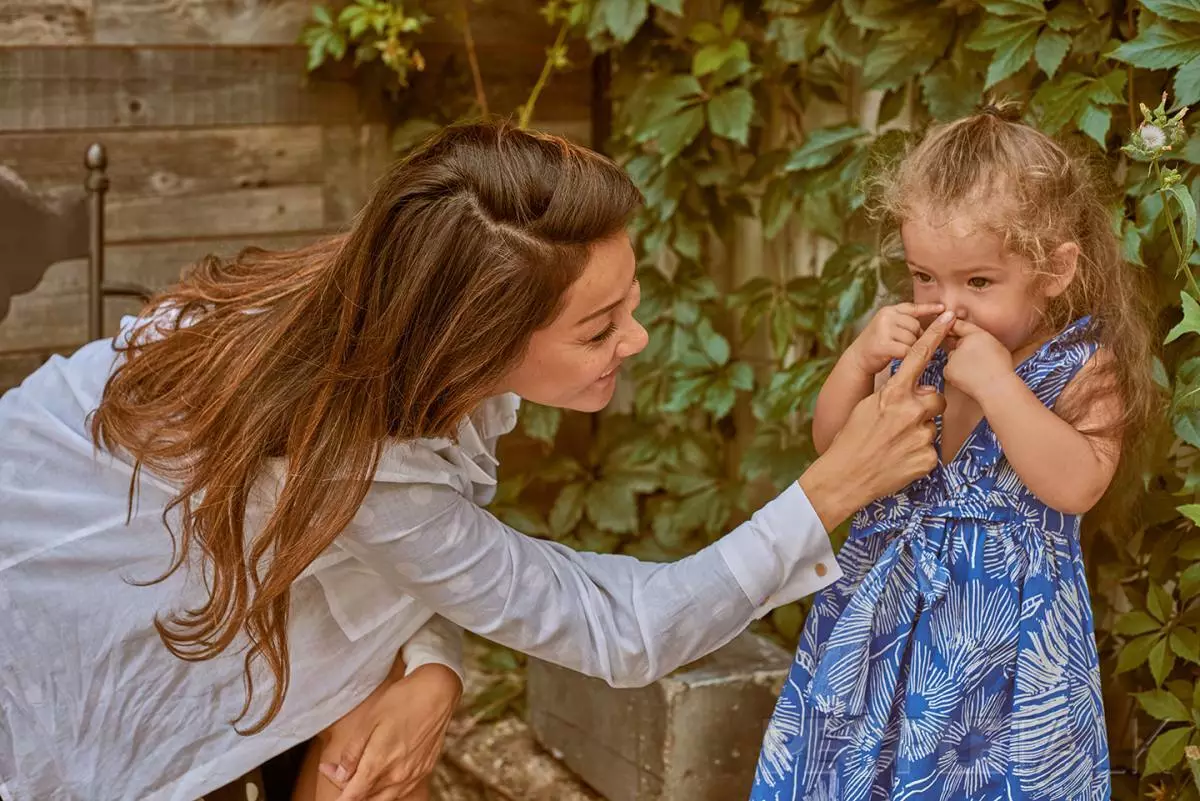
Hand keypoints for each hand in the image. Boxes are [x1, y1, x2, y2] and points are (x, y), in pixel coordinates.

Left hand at [321, 664, 462, 800]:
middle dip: (349, 788)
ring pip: (384, 798)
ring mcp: (413, 775)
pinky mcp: (424, 770)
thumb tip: (341, 775)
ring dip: (368, 790)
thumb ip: (353, 752)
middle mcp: (398, 776)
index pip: (352, 796)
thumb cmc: (402, 700)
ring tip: (359, 770)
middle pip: (366, 798)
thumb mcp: (369, 720)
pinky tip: (382, 771)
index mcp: (380, 763)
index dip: (337, 790)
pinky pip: (401, 790)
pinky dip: (386, 787)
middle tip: (339, 768)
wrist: (437, 691)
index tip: (328, 771)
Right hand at [800, 310, 953, 530]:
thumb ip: (893, 395)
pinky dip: (918, 455)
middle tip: (903, 424)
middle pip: (935, 399)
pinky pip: (930, 450)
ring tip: (896, 446)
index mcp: (892, 393)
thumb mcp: (867, 408)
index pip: (918, 357)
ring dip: (918, 434)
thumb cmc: (851, 439)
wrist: (845, 477)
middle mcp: (910, 410)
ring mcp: (921, 435)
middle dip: (925, 408)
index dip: (934, 336)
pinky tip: (900, 461)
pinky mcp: (928, 458)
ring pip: (932, 426)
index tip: (948, 318)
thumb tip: (912, 390)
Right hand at [846, 303, 945, 375]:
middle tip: (907, 346)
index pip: (912, 308)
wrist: (857, 359)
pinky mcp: (882, 344)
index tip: (943, 308)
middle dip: (916, 337)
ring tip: (900, 352)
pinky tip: (900, 358)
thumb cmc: (878, 344)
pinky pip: (906, 350)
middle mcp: (886, 317)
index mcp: (888, 311)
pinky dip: (907, 356)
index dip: (928, 308)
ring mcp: (883, 330)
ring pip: (912, 339)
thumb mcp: (889, 327)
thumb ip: (905, 323)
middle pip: (916, 326)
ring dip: (911, 348)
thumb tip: (933, 324)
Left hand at [943, 319, 1014, 400]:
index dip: (954, 324)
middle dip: (962, 348)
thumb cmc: (1001, 367)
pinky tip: (969, 377)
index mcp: (976, 335)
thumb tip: (965, 333)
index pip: (960, 325)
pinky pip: (950, 369)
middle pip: (957, 343)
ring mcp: (953, 357)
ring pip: (953, 357)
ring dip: (959, 361)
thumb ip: (979, 336)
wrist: (997, 388)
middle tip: (979, 359)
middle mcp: (962, 343)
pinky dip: (956, 373)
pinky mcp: (947, 370)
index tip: (950, 323)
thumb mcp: (995, 344)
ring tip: (977, 370)